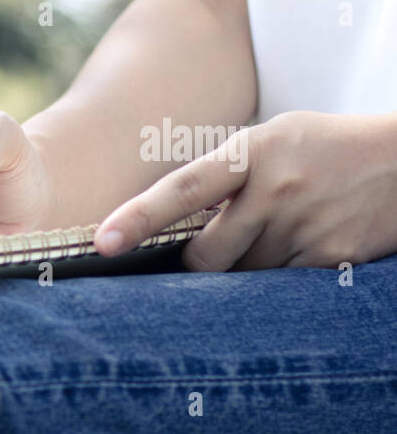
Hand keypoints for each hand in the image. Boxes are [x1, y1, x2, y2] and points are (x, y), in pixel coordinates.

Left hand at [94, 110, 396, 270]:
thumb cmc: (324, 151)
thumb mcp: (273, 141)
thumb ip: (222, 178)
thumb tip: (165, 229)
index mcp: (254, 150)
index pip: (183, 189)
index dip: (139, 218)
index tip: (102, 244)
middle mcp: (277, 188)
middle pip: (205, 256)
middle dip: (203, 261)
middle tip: (228, 242)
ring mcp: (305, 225)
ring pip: (242, 278)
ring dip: (248, 269)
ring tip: (283, 233)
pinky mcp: (330, 258)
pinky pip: (278, 291)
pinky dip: (278, 282)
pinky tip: (303, 247)